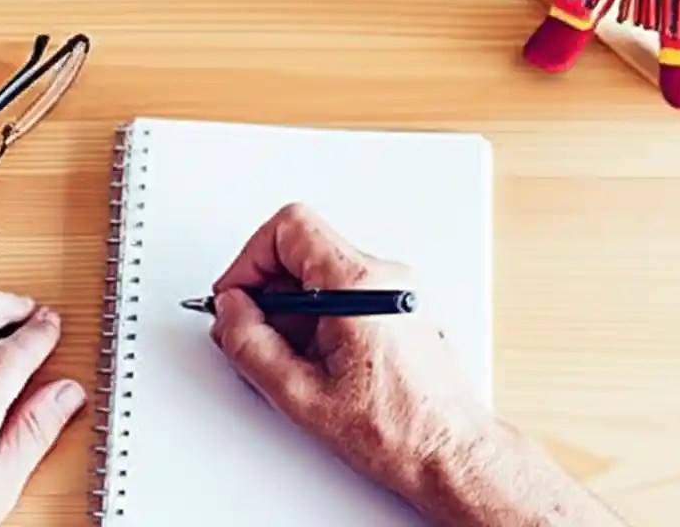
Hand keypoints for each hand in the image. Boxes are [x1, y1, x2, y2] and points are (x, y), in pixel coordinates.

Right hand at [209, 203, 484, 503]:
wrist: (449, 453)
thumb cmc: (398, 430)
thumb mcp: (301, 394)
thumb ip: (251, 344)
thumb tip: (230, 312)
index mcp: (360, 286)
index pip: (291, 227)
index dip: (250, 258)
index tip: (237, 295)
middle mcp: (386, 277)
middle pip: (304, 250)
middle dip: (269, 292)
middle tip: (257, 335)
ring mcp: (398, 292)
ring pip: (322, 276)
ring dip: (295, 312)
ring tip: (298, 362)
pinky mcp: (402, 309)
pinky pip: (346, 295)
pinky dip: (321, 321)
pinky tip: (323, 364)